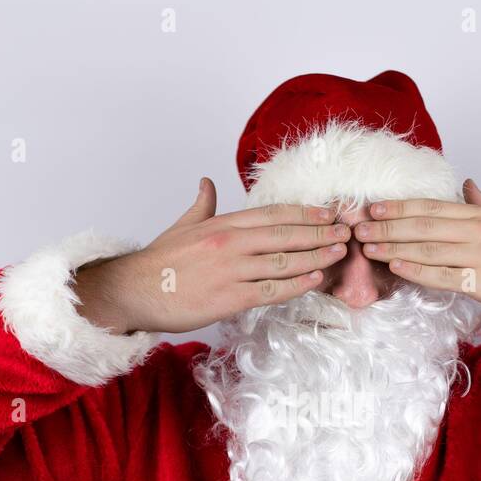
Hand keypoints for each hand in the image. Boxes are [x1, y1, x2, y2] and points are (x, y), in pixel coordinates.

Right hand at [74, 178, 351, 333]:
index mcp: (223, 224)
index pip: (273, 214)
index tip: (329, 212)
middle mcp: (231, 243)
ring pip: (284, 261)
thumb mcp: (182, 225)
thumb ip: (202, 204)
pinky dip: (296, 284)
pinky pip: (272, 290)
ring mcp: (232, 270)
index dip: (305, 213)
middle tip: (346, 231)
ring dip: (316, 256)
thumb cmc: (158, 262)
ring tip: (339, 252)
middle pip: (286, 234)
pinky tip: (315, 279)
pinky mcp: (230, 298)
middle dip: (320, 232)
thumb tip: (207, 182)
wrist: (134, 291)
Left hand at [355, 179, 480, 346]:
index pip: (431, 206)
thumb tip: (468, 183)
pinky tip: (396, 269)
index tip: (370, 205)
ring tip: (366, 246)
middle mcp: (478, 230)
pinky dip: (418, 271)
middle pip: (423, 224)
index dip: (398, 206)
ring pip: (428, 248)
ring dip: (393, 247)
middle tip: (356, 224)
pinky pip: (444, 276)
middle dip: (386, 224)